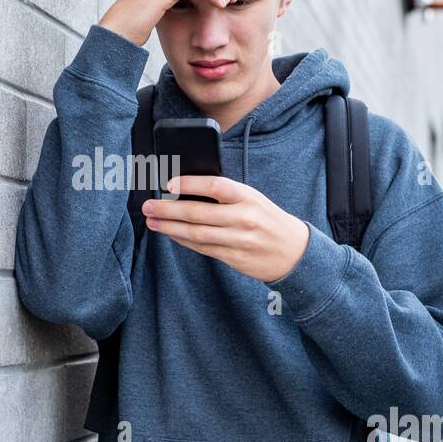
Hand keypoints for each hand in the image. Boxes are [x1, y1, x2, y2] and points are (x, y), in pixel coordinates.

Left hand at [141, 175, 309, 282]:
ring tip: (152, 221)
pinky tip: (171, 233)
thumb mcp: (253, 199)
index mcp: (248, 197)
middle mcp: (244, 218)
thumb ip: (226, 194)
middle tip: (149, 205)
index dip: (190, 184)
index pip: (216, 186)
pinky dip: (183, 240)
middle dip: (169, 209)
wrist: (294, 251)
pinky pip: (202, 248)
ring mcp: (239, 240)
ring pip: (196, 233)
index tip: (169, 183)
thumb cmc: (268, 219)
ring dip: (170, 227)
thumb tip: (187, 189)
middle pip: (199, 213)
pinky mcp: (234, 258)